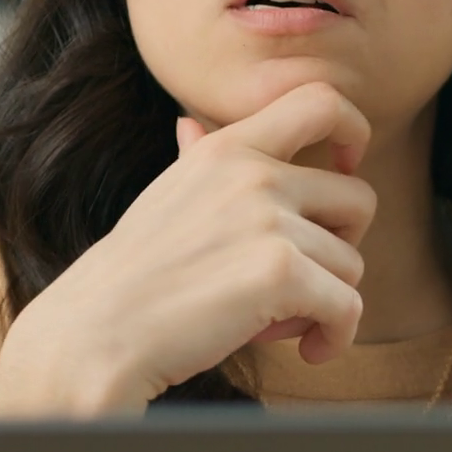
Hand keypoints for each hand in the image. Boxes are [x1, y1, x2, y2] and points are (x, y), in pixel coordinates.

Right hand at [0, 82, 375, 417]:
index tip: (345, 173)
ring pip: (351, 264)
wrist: (93, 337)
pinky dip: (336, 337)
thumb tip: (191, 127)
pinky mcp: (279, 273)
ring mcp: (267, 221)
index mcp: (227, 149)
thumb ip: (195, 160)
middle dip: (342, 246)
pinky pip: (348, 307)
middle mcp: (252, 174)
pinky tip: (308, 350)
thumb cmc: (131, 277)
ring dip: (326, 302)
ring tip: (276, 321)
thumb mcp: (164, 198)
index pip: (322, 101)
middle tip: (304, 281)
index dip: (354, 134)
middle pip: (358, 199)